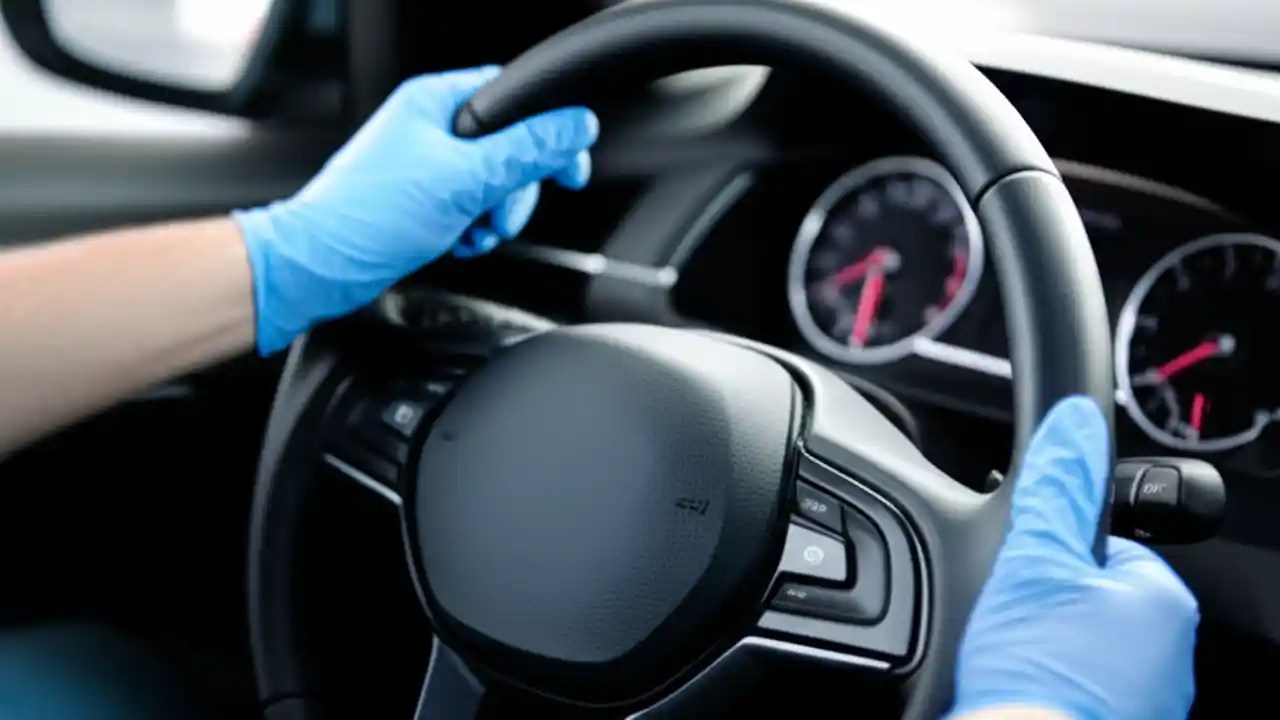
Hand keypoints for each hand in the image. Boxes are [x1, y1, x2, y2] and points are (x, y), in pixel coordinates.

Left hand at [232, 65, 599, 353]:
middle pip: (509, 148)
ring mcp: (424, 164)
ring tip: (473, 234)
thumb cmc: (370, 216)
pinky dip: (473, 230)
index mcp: (435, 101)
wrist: (318, 266)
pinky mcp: (420, 200)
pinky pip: (469, 208)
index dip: (548, 134)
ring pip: (492, 184)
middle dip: (514, 191)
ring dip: (494, 217)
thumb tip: (575, 127)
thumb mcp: (465, 179)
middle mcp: (429, 126)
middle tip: (500, 217)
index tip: (569, 169)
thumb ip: (526, 152)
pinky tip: (459, 243)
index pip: (513, 99)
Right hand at [949, 397, 1198, 719]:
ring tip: (1016, 662)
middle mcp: (1170, 654)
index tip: (1025, 577)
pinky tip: (1025, 693)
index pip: (1102, 549)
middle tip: (1015, 622)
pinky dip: (1050, 690)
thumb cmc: (1040, 671)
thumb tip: (1074, 422)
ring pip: (1082, 650)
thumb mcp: (1036, 560)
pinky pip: (1077, 691)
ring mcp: (1146, 699)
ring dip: (1047, 651)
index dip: (1052, 556)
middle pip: (1090, 600)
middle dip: (1049, 606)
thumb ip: (1056, 491)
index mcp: (1162, 600)